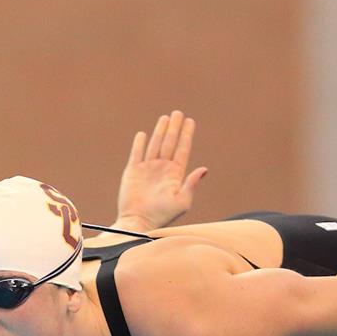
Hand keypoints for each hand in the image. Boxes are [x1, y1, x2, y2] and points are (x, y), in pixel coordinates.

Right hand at [116, 110, 208, 229]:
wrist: (139, 222)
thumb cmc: (162, 216)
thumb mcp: (181, 202)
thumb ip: (192, 184)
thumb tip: (204, 169)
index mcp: (175, 174)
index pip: (182, 149)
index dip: (186, 135)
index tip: (190, 121)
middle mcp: (162, 169)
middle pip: (170, 143)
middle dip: (174, 128)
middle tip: (178, 113)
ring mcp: (147, 169)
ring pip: (155, 145)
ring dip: (160, 131)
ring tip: (165, 118)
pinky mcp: (132, 172)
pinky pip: (137, 154)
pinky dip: (139, 144)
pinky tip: (143, 134)